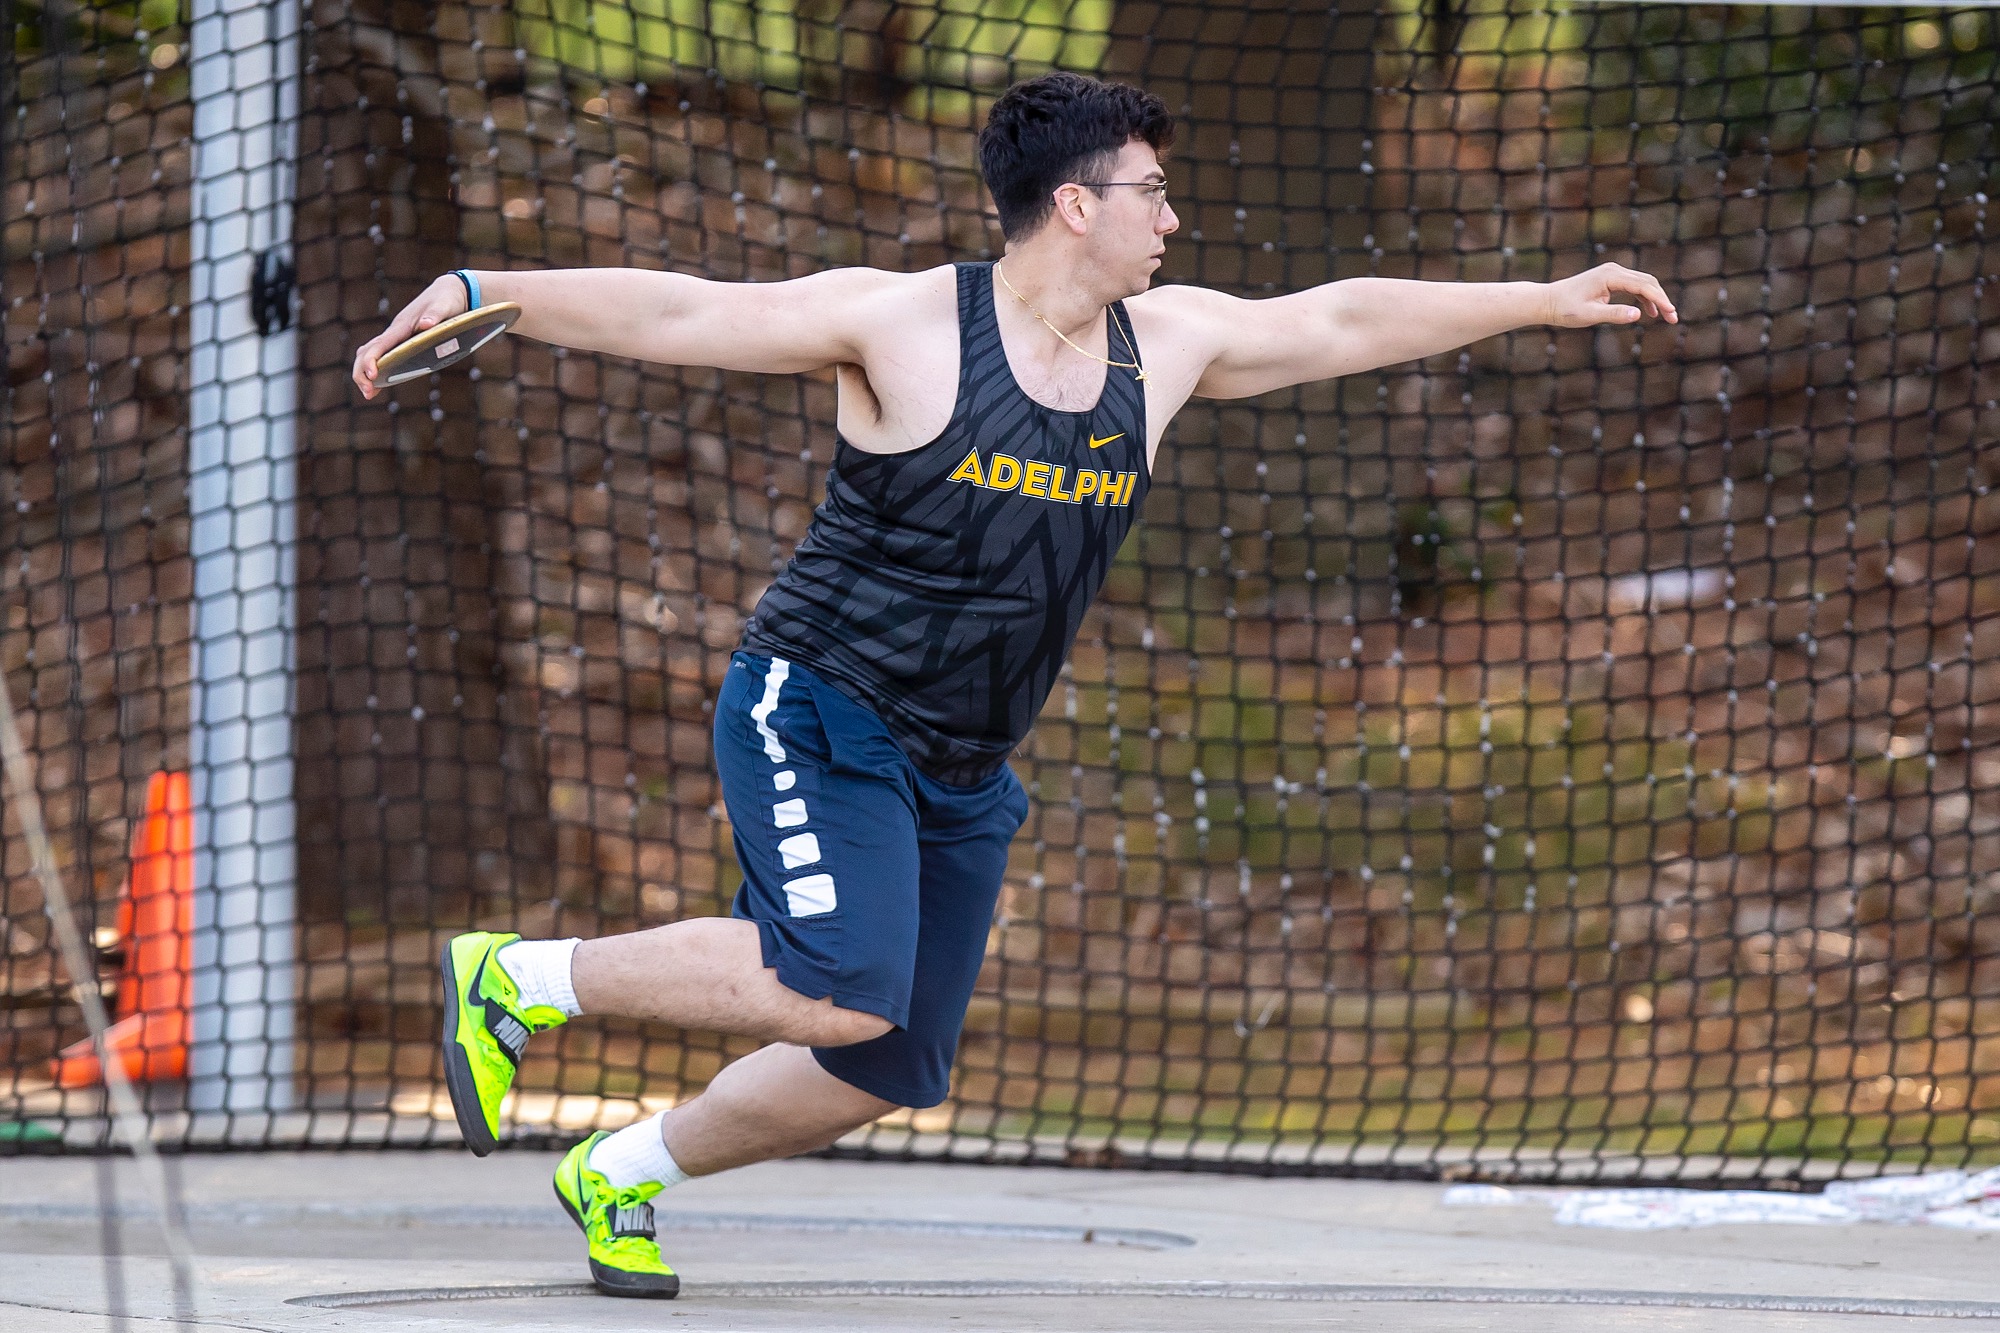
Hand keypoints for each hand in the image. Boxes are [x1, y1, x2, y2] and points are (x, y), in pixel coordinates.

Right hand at [352, 276, 470, 398]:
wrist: (448, 292)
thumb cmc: (446, 299)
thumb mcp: (444, 306)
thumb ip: (435, 314)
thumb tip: (425, 324)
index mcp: (402, 325)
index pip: (381, 344)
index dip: (372, 359)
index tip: (372, 375)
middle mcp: (395, 332)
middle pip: (368, 351)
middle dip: (362, 372)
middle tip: (368, 393)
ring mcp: (397, 337)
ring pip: (371, 354)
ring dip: (365, 373)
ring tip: (370, 394)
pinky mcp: (402, 342)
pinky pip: (383, 356)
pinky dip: (376, 369)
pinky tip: (379, 385)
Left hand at [1544, 262, 1676, 328]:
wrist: (1548, 301)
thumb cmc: (1566, 309)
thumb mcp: (1590, 315)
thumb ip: (1614, 314)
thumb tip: (1638, 314)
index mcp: (1610, 276)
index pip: (1643, 286)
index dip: (1659, 300)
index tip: (1670, 313)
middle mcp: (1614, 270)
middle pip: (1647, 282)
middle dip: (1662, 299)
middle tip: (1673, 318)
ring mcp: (1612, 273)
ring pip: (1642, 282)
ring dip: (1655, 298)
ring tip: (1665, 316)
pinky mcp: (1610, 279)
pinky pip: (1633, 286)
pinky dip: (1643, 297)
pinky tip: (1649, 311)